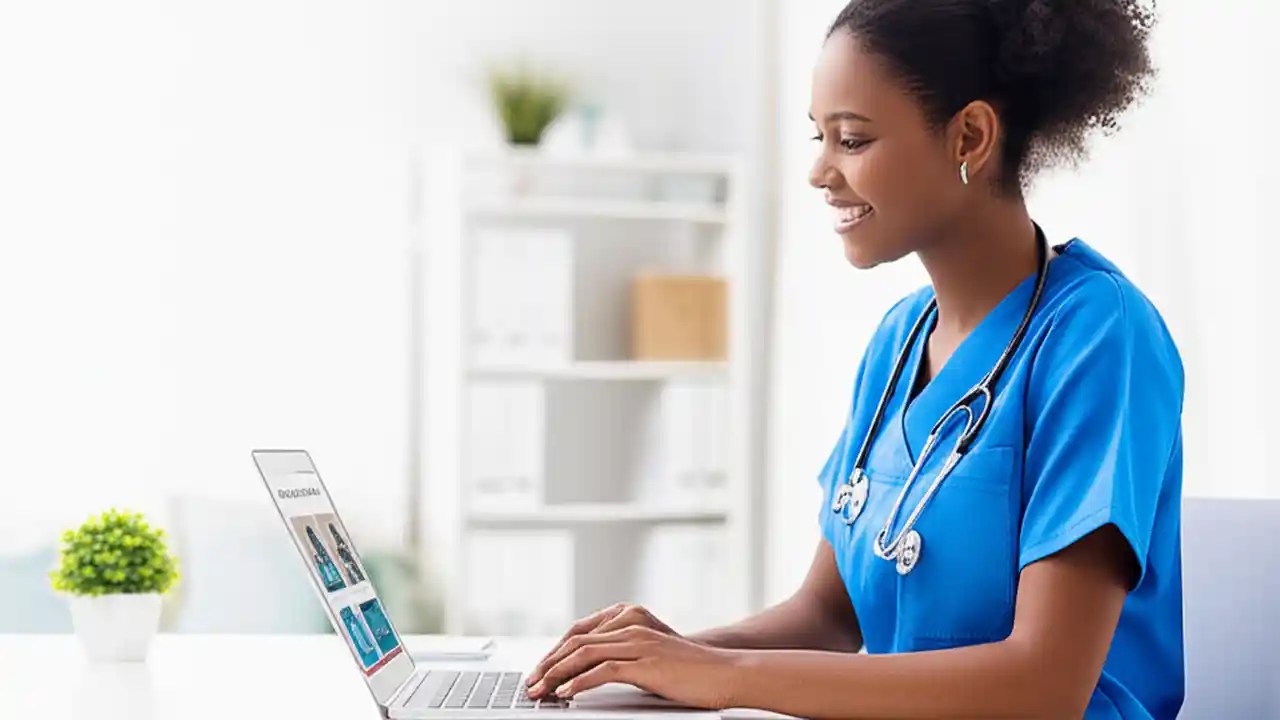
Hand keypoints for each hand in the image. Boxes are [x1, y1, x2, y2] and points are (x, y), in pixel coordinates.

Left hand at [526, 603, 679, 687]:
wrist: (724, 672)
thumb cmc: (689, 669)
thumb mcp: (650, 656)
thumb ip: (624, 656)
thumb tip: (590, 670)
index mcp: (630, 619)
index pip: (580, 631)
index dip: (555, 651)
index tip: (539, 671)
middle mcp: (631, 626)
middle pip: (576, 641)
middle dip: (548, 664)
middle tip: (531, 684)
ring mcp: (638, 643)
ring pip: (584, 654)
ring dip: (556, 674)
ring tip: (541, 691)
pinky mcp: (646, 663)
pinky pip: (604, 670)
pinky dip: (580, 682)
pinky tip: (567, 693)